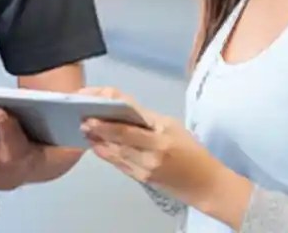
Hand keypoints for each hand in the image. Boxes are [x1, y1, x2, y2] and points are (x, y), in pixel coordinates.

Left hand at [79, 87, 243, 213]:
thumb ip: (147, 119)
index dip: (109, 112)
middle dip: (98, 128)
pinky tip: (96, 146)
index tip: (95, 102)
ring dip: (98, 141)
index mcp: (161, 136)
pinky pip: (119, 164)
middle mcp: (152, 153)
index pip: (130, 120)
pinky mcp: (142, 179)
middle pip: (119, 137)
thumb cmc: (191, 151)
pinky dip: (106, 155)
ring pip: (116, 152)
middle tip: (82, 119)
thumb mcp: (172, 127)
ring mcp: (145, 168)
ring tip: (84, 131)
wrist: (205, 184)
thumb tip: (122, 109)